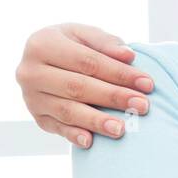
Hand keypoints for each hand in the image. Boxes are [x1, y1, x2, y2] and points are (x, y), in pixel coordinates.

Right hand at [15, 23, 154, 148]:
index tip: (148, 83)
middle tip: (142, 106)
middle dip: (113, 97)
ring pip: (67, 111)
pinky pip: (56, 128)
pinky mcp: (37, 116)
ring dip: (96, 121)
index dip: (119, 73)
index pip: (87, 62)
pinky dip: (73, 135)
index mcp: (42, 44)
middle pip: (78, 87)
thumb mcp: (86, 34)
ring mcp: (31, 97)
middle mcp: (30, 72)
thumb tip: (128, 56)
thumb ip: (106, 43)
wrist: (48, 60)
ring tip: (121, 129)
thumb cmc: (74, 45)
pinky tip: (91, 142)